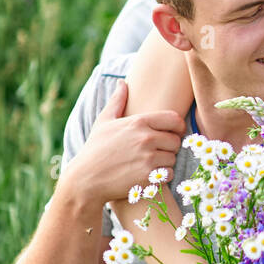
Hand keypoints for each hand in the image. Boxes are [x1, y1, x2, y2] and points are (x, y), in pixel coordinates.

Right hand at [62, 80, 185, 205]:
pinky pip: (169, 175)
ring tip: (148, 164)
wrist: (86, 179)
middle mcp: (146, 138)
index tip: (172, 133)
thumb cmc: (95, 150)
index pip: (174, 119)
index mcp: (138, 122)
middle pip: (176, 141)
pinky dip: (162, 178)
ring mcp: (148, 158)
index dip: (177, 127)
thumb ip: (117, 102)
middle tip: (155, 152)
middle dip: (168, 147)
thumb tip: (123, 83)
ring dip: (165, 163)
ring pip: (173, 159)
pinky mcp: (149, 176)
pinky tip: (147, 176)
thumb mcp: (104, 122)